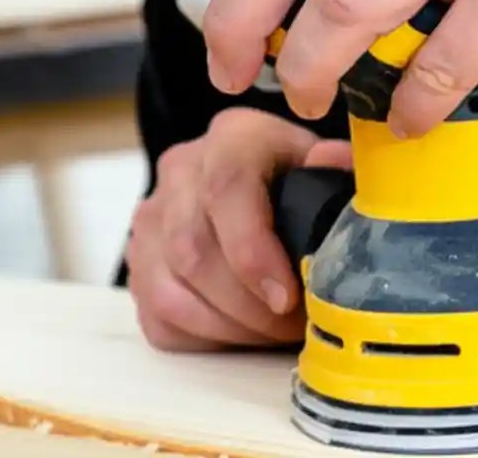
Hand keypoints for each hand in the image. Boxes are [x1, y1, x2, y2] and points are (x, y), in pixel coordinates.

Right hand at [125, 107, 351, 351]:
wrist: (266, 189)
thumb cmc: (303, 183)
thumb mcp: (329, 169)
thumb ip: (337, 169)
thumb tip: (334, 162)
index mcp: (234, 138)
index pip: (226, 186)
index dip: (252, 250)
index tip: (285, 297)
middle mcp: (182, 171)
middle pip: (193, 250)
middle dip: (249, 306)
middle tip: (293, 325)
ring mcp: (153, 220)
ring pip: (169, 292)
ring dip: (228, 327)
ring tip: (273, 332)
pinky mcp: (140, 265)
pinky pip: (159, 319)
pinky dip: (205, 338)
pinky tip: (244, 333)